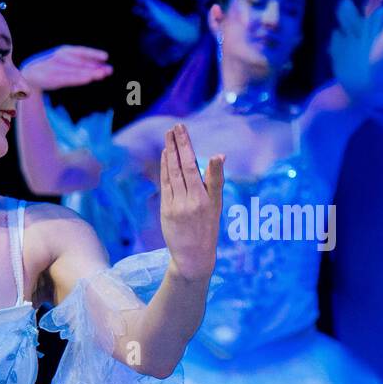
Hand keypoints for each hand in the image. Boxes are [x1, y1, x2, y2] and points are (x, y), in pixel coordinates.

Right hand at [19, 46, 112, 91]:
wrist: (31, 73)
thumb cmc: (54, 68)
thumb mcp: (67, 63)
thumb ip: (85, 65)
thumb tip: (106, 69)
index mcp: (64, 51)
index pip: (80, 52)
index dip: (93, 54)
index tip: (106, 57)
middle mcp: (59, 57)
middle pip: (80, 62)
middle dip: (94, 67)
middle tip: (108, 71)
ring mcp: (54, 67)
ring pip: (74, 70)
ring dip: (88, 72)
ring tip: (100, 75)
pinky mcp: (51, 79)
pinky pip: (67, 78)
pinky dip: (78, 78)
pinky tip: (88, 79)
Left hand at [158, 124, 222, 280]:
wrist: (194, 255)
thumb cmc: (208, 227)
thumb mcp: (217, 204)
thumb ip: (215, 179)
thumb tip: (218, 155)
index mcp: (205, 198)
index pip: (192, 166)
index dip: (185, 147)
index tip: (182, 130)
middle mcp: (190, 201)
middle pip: (180, 167)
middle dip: (176, 145)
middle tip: (173, 127)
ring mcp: (176, 206)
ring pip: (170, 175)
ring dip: (168, 154)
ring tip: (168, 137)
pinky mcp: (166, 212)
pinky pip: (164, 186)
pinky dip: (164, 169)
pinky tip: (164, 156)